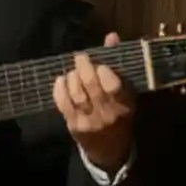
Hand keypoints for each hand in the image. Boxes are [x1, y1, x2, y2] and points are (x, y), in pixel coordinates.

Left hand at [53, 32, 134, 172]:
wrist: (110, 149)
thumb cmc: (120, 114)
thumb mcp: (126, 92)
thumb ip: (118, 64)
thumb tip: (111, 36)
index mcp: (124, 104)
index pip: (114, 87)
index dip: (104, 72)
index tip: (100, 64)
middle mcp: (107, 114)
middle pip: (91, 88)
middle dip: (84, 68)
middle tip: (81, 57)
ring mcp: (89, 121)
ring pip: (76, 95)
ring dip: (72, 78)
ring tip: (73, 71)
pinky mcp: (74, 126)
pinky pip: (63, 104)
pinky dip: (59, 89)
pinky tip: (61, 80)